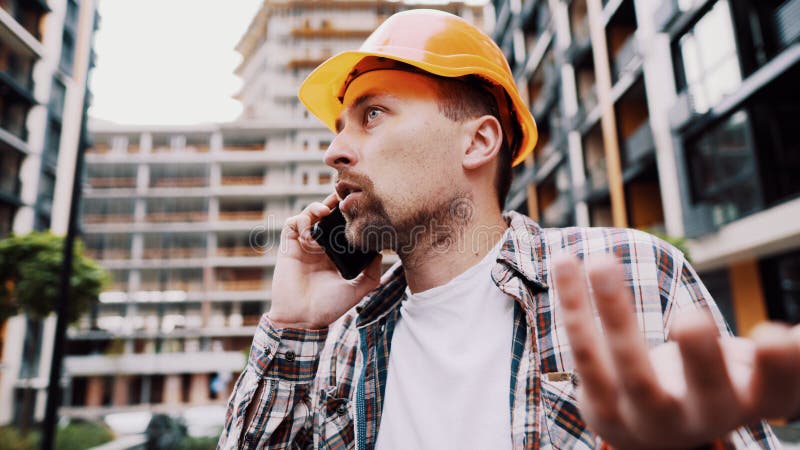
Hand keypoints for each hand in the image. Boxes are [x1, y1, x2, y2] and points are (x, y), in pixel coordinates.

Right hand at [268, 193, 381, 329]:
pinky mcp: (288, 246)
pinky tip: (311, 232)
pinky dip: (302, 221)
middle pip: (327, 215)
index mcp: (335, 253)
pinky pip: (293, 224)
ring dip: (317, 208)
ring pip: (309, 214)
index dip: (349, 213)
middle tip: (343, 194)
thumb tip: (380, 252)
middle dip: (334, 202)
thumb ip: (371, 273)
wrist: (302, 318)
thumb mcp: (356, 290)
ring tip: (325, 210)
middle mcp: (320, 246)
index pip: (343, 226)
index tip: (359, 203)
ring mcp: (303, 245)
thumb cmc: (328, 307)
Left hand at [552, 254, 799, 448]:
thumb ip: (778, 354)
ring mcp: (645, 416)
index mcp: (748, 401)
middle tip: (691, 315)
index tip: (775, 334)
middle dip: (698, 355)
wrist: (655, 435)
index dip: (781, 366)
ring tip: (602, 261)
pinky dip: (573, 305)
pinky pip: (584, 350)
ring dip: (614, 312)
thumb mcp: (752, 373)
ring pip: (629, 366)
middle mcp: (700, 416)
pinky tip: (564, 262)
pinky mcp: (600, 404)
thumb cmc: (712, 384)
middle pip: (701, 392)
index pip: (775, 390)